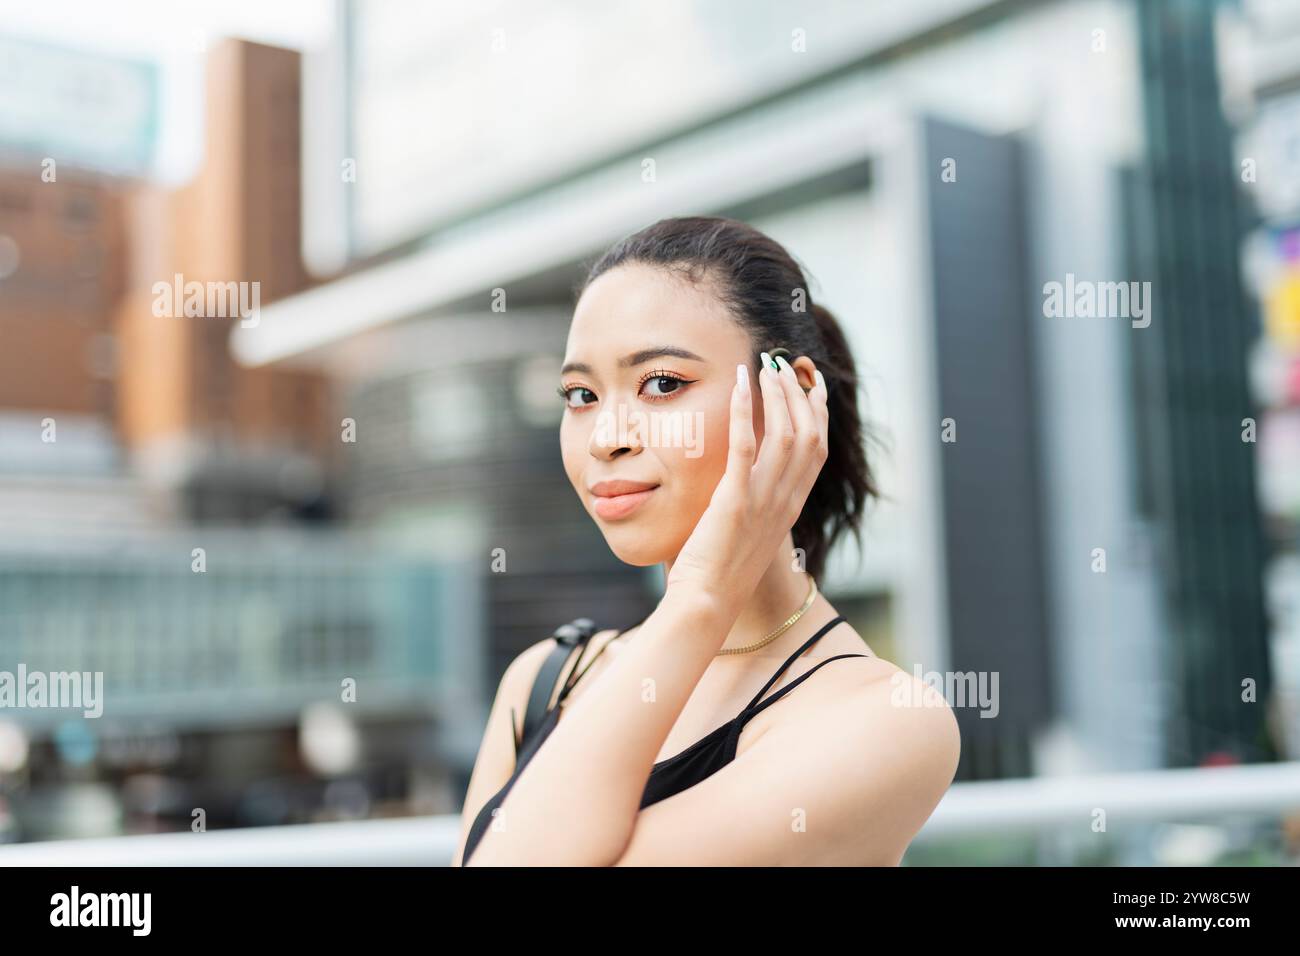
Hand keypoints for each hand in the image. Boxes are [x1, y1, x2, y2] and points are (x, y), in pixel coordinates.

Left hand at [666, 352, 829, 609]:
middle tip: (783, 364)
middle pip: (809, 435)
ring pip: (785, 435)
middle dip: (799, 394)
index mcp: (790, 506)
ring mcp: (763, 501)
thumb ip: (753, 501)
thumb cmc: (718, 571)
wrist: (707, 603)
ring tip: (765, 366)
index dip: (817, 412)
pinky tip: (739, 384)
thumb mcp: (747, 530)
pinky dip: (745, 411)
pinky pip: (746, 448)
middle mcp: (785, 501)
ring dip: (777, 395)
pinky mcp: (735, 502)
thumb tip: (743, 477)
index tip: (810, 382)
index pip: (818, 449)